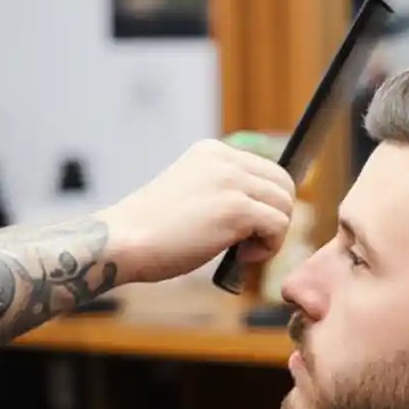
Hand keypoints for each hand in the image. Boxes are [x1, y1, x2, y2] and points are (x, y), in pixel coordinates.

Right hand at [96, 139, 295, 283]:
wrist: (123, 240)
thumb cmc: (151, 231)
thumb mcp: (192, 194)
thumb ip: (225, 192)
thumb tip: (266, 212)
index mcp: (213, 151)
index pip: (268, 169)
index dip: (267, 204)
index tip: (247, 229)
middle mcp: (226, 159)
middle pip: (284, 185)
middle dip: (275, 218)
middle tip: (248, 243)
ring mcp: (232, 182)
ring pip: (285, 206)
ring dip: (272, 235)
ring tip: (241, 251)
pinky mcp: (236, 208)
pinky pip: (278, 226)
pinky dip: (268, 248)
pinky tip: (239, 257)